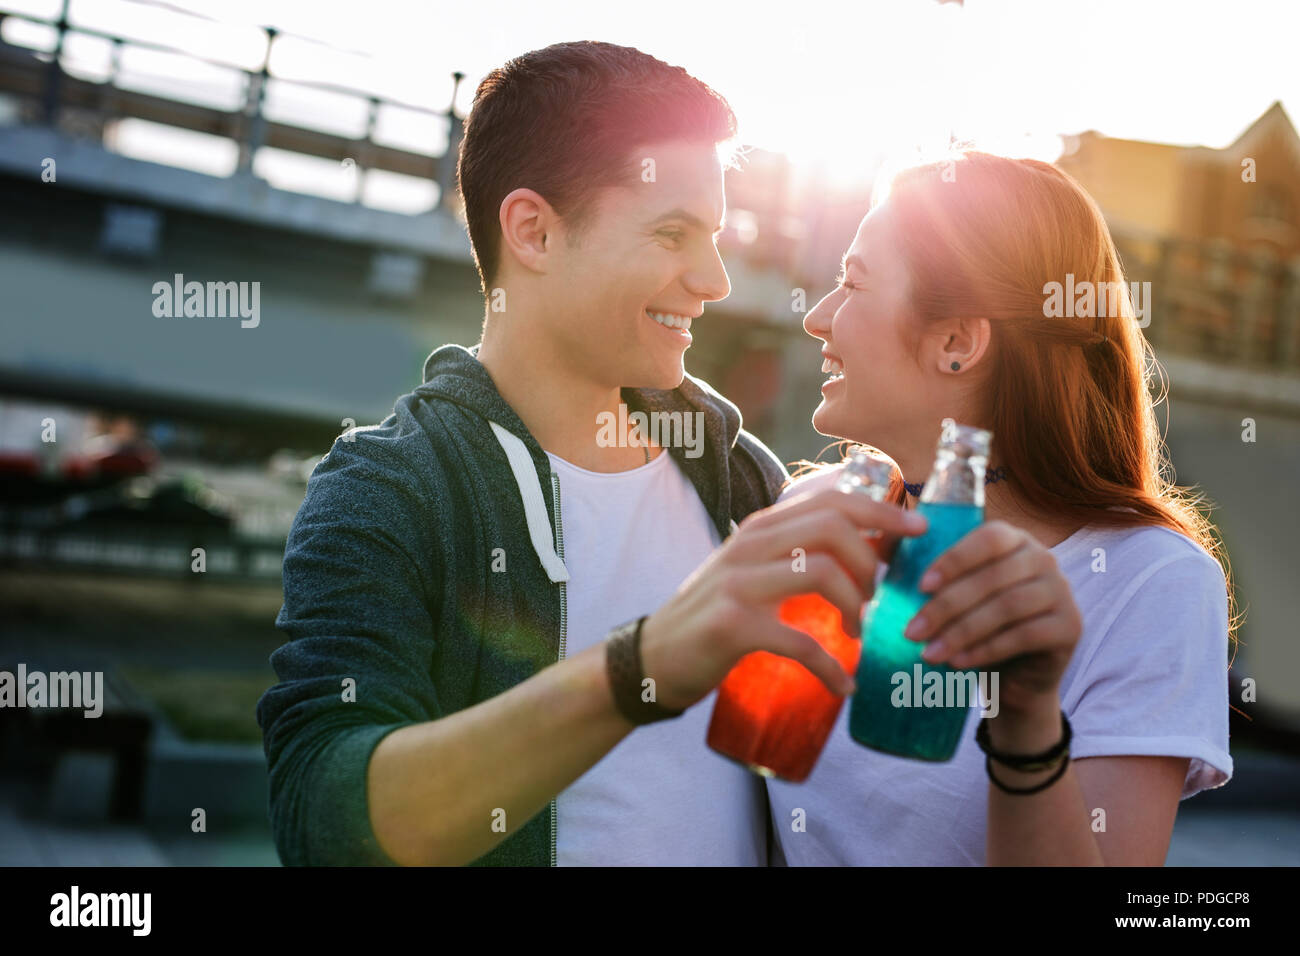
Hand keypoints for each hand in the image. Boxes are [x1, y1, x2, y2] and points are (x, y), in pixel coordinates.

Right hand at [638, 487, 927, 711]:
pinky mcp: (732, 626)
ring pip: (821, 572)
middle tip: (878, 597)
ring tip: (857, 634)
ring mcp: (738, 584)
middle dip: (872, 560)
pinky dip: (831, 668)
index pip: (830, 501)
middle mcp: (748, 546)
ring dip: (856, 607)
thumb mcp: (752, 572)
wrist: (653, 657)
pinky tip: (842, 685)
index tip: (918, 530)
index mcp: (759, 529)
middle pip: (832, 527)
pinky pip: (800, 641)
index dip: (880, 512)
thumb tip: (869, 554)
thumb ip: (795, 555)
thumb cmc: (713, 616)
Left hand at [903, 521, 1081, 713]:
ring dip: (962, 632)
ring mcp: (1062, 591)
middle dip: (947, 606)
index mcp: (1014, 539)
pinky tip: (958, 663)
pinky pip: (1025, 635)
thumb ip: (917, 560)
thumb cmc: (973, 623)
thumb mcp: (947, 591)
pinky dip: (986, 650)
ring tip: (929, 653)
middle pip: (994, 577)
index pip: (988, 537)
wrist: (1013, 675)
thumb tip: (882, 537)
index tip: (920, 586)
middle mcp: (1044, 557)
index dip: (955, 559)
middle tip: (911, 632)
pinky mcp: (1070, 626)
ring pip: (1008, 607)